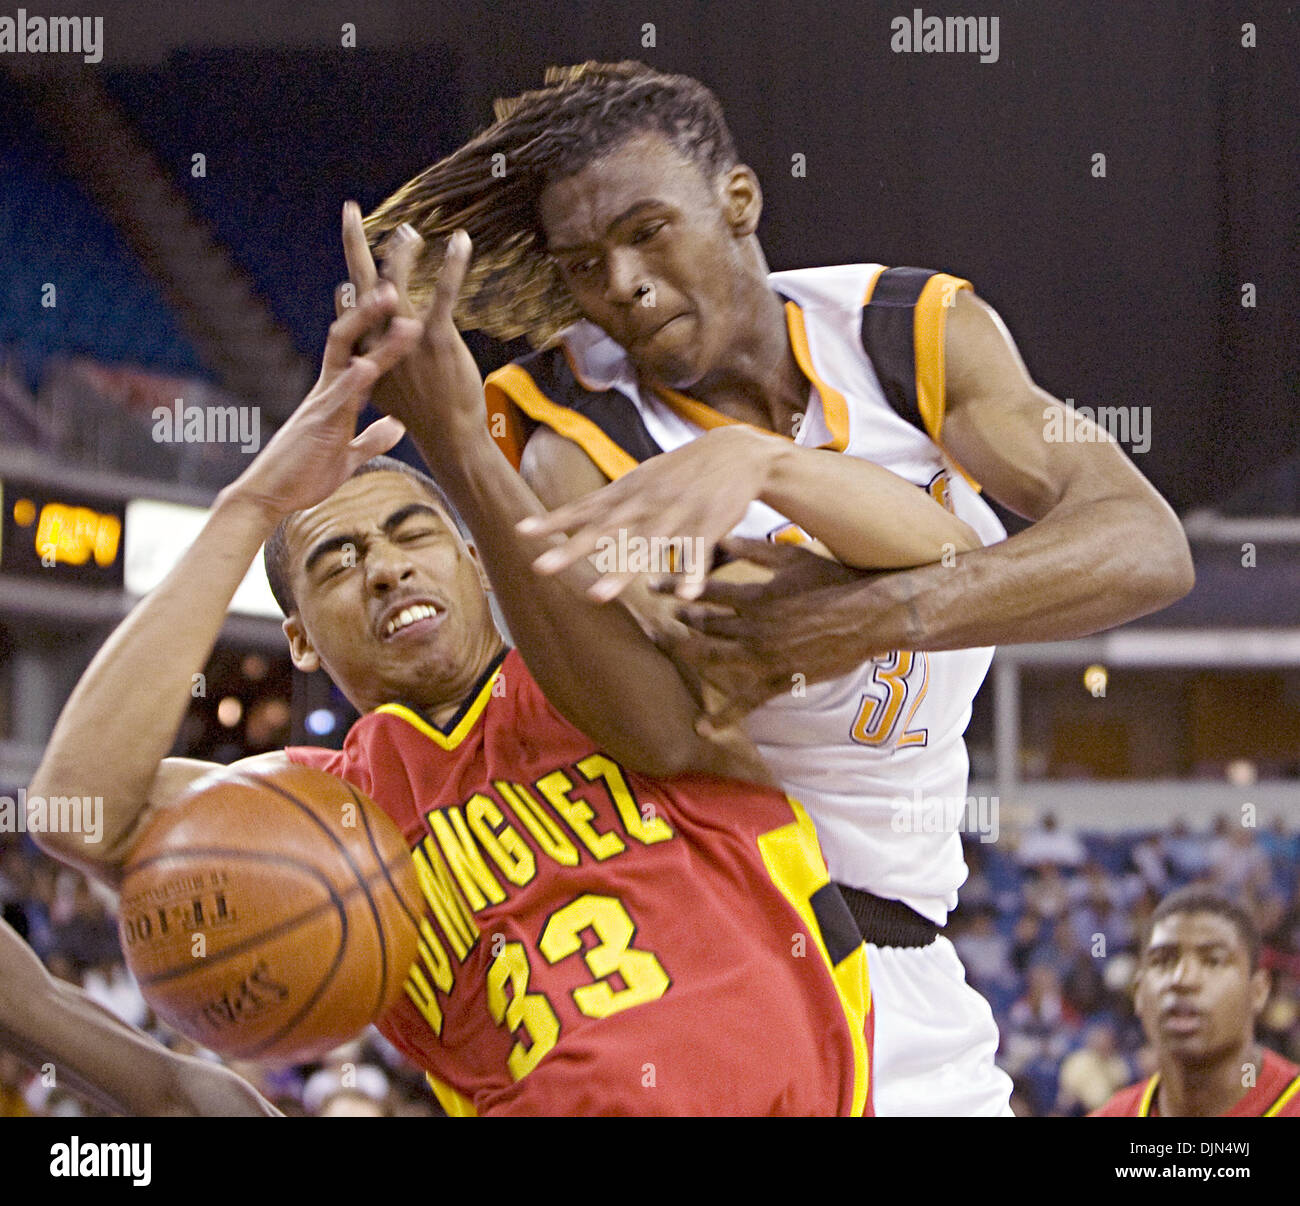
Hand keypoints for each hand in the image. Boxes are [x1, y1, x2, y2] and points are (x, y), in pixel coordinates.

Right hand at [229, 283, 419, 519]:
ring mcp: (322, 404)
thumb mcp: (348, 456)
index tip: (398, 307)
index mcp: (337, 398)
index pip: (359, 354)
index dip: (377, 331)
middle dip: (369, 311)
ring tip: (389, 299)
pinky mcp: (319, 424)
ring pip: (346, 355)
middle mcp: (328, 391)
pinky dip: (353, 381)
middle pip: (349, 340)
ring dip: (367, 326)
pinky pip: (337, 398)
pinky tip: (369, 365)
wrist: (269, 496)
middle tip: (392, 284)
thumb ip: (372, 439)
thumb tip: (397, 427)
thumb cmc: (305, 476)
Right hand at [340, 201, 485, 447]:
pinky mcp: (435, 338)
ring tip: (410, 230)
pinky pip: (443, 292)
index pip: (348, 309)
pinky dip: (452, 264)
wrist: (447, 439)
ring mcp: (404, 337)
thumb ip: (373, 392)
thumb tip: (375, 392)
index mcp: (360, 353)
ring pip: (395, 280)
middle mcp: (376, 339)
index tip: (350, 267)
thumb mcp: (381, 403)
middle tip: (351, 210)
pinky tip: (460, 242)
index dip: (349, 287)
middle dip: (353, 242)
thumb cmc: (421, 417)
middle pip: (360, 281)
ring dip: (401, 249)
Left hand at [516, 425, 786, 601]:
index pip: (584, 507)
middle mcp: (646, 502)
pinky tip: (685, 595)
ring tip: (598, 597)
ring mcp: (677, 513)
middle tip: (541, 567)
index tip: (521, 533)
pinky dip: (692, 573)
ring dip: (623, 570)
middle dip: (572, 549)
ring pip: (646, 544)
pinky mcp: (709, 524)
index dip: (553, 521)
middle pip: (605, 529)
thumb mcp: (640, 480)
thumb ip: (607, 502)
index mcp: (628, 493)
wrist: (736, 451)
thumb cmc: (680, 472)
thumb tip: (567, 518)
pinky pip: (698, 552)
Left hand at [661, 536, 889, 731]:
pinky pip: (749, 702)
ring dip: (688, 653)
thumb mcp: (792, 556)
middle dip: (676, 621)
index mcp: (754, 596)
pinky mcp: (782, 680)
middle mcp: (753, 628)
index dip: (672, 587)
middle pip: (702, 625)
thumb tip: (717, 535)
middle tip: (656, 620)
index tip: (652, 585)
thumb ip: (751, 549)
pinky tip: (703, 727)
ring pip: (714, 659)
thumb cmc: (833, 579)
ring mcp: (766, 658)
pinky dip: (725, 715)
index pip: (700, 591)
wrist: (872, 614)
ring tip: (671, 648)